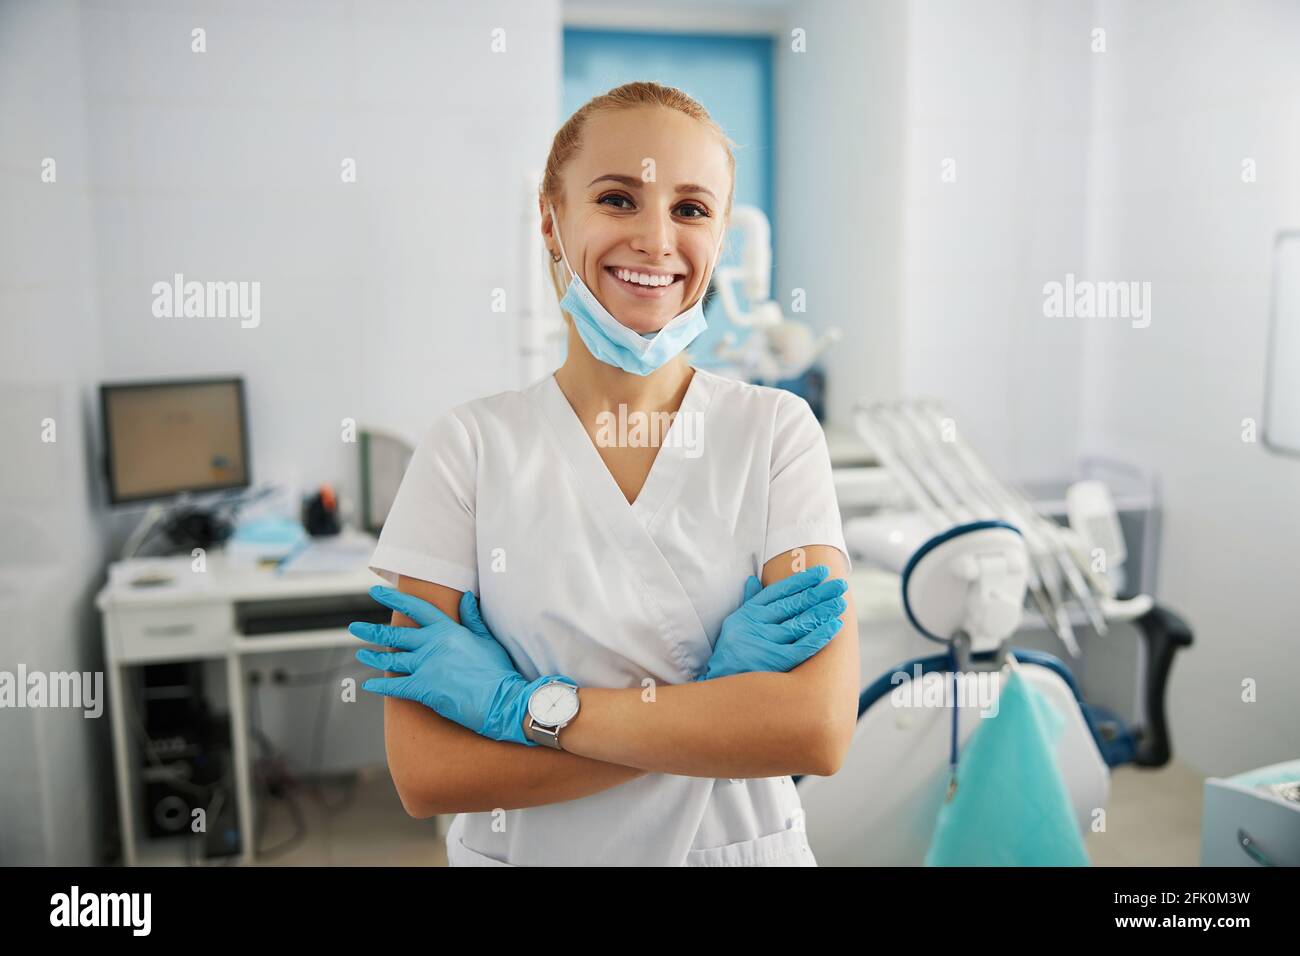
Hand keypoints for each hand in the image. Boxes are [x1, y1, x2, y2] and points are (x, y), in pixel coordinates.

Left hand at [350, 585, 569, 746]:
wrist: (502, 699)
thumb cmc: (498, 671)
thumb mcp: (487, 639)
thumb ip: (472, 618)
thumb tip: (466, 597)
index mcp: (447, 630)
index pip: (416, 609)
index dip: (394, 598)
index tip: (377, 591)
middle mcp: (432, 645)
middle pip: (395, 635)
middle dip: (372, 631)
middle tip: (355, 627)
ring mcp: (426, 667)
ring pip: (391, 659)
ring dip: (373, 656)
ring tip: (360, 652)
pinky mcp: (423, 689)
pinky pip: (394, 686)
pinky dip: (380, 686)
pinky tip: (369, 685)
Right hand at [697, 565, 847, 680]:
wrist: (722, 683)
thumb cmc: (732, 652)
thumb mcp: (735, 623)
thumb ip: (748, 601)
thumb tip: (754, 579)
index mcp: (748, 612)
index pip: (779, 591)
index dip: (802, 580)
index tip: (821, 572)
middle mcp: (756, 624)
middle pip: (793, 605)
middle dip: (818, 594)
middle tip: (839, 585)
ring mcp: (765, 642)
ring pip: (800, 623)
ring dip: (823, 611)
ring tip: (840, 603)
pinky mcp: (775, 661)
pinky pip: (803, 646)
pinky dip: (820, 635)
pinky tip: (834, 626)